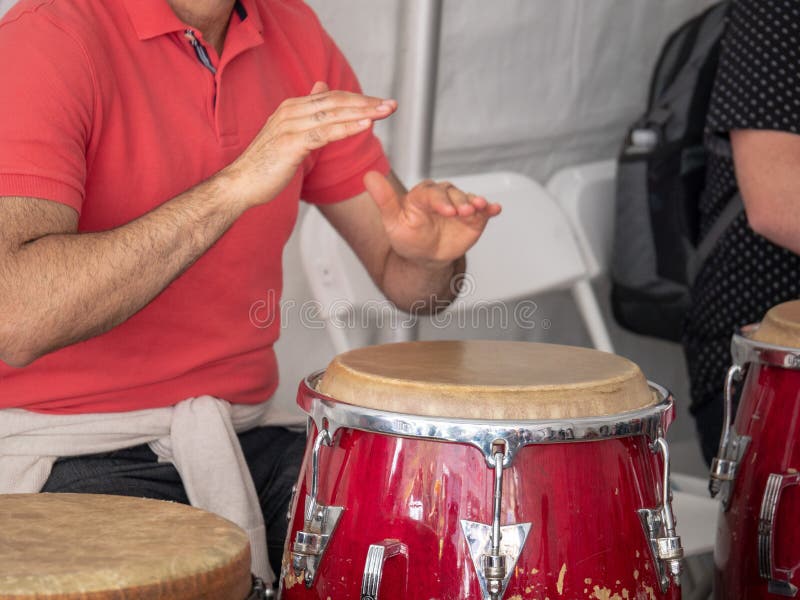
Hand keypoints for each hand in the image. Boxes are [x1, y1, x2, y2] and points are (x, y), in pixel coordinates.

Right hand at [226, 82, 396, 208]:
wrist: (240, 184)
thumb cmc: (266, 164)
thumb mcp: (289, 132)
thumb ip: (307, 111)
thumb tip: (321, 87)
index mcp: (293, 107)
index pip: (333, 97)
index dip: (359, 99)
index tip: (382, 103)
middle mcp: (291, 111)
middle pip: (336, 101)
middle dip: (366, 103)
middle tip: (391, 105)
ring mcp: (289, 126)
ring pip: (333, 114)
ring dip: (362, 112)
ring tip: (384, 113)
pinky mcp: (290, 144)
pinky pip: (324, 133)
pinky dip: (347, 128)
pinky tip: (365, 126)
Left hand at [364, 172, 501, 267]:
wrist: (425, 257)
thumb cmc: (408, 238)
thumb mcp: (393, 222)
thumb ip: (384, 199)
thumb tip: (368, 176)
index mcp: (422, 195)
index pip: (431, 193)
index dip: (439, 200)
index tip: (446, 211)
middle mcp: (443, 196)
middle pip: (452, 193)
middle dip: (458, 202)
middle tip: (462, 212)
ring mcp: (460, 205)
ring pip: (469, 199)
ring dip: (475, 203)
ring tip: (478, 208)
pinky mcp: (474, 217)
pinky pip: (483, 211)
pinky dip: (490, 208)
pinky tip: (496, 209)